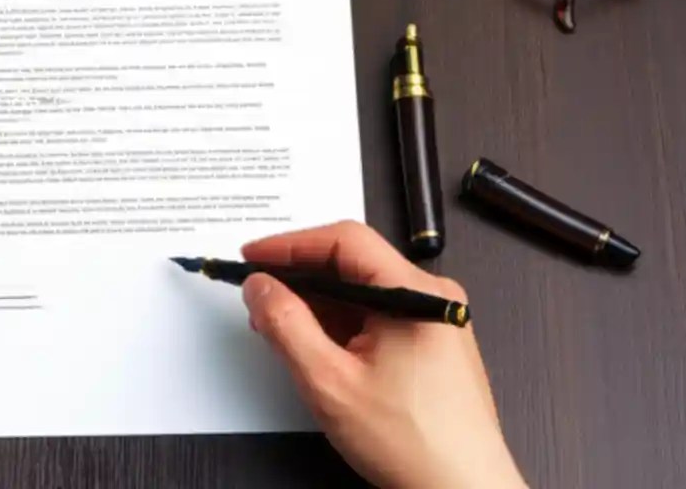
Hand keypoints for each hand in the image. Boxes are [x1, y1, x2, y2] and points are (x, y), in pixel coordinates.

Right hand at [241, 221, 526, 488]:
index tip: (253, 256)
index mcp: (415, 293)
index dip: (290, 244)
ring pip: (361, 291)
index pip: (344, 240)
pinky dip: (339, 323)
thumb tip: (260, 287)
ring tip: (277, 327)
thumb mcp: (330, 382)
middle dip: (298, 277)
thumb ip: (287, 325)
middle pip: (352, 263)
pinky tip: (313, 345)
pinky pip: (375, 315)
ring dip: (316, 304)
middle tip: (257, 294)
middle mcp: (431, 297)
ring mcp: (433, 319)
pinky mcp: (429, 342)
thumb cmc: (415, 445)